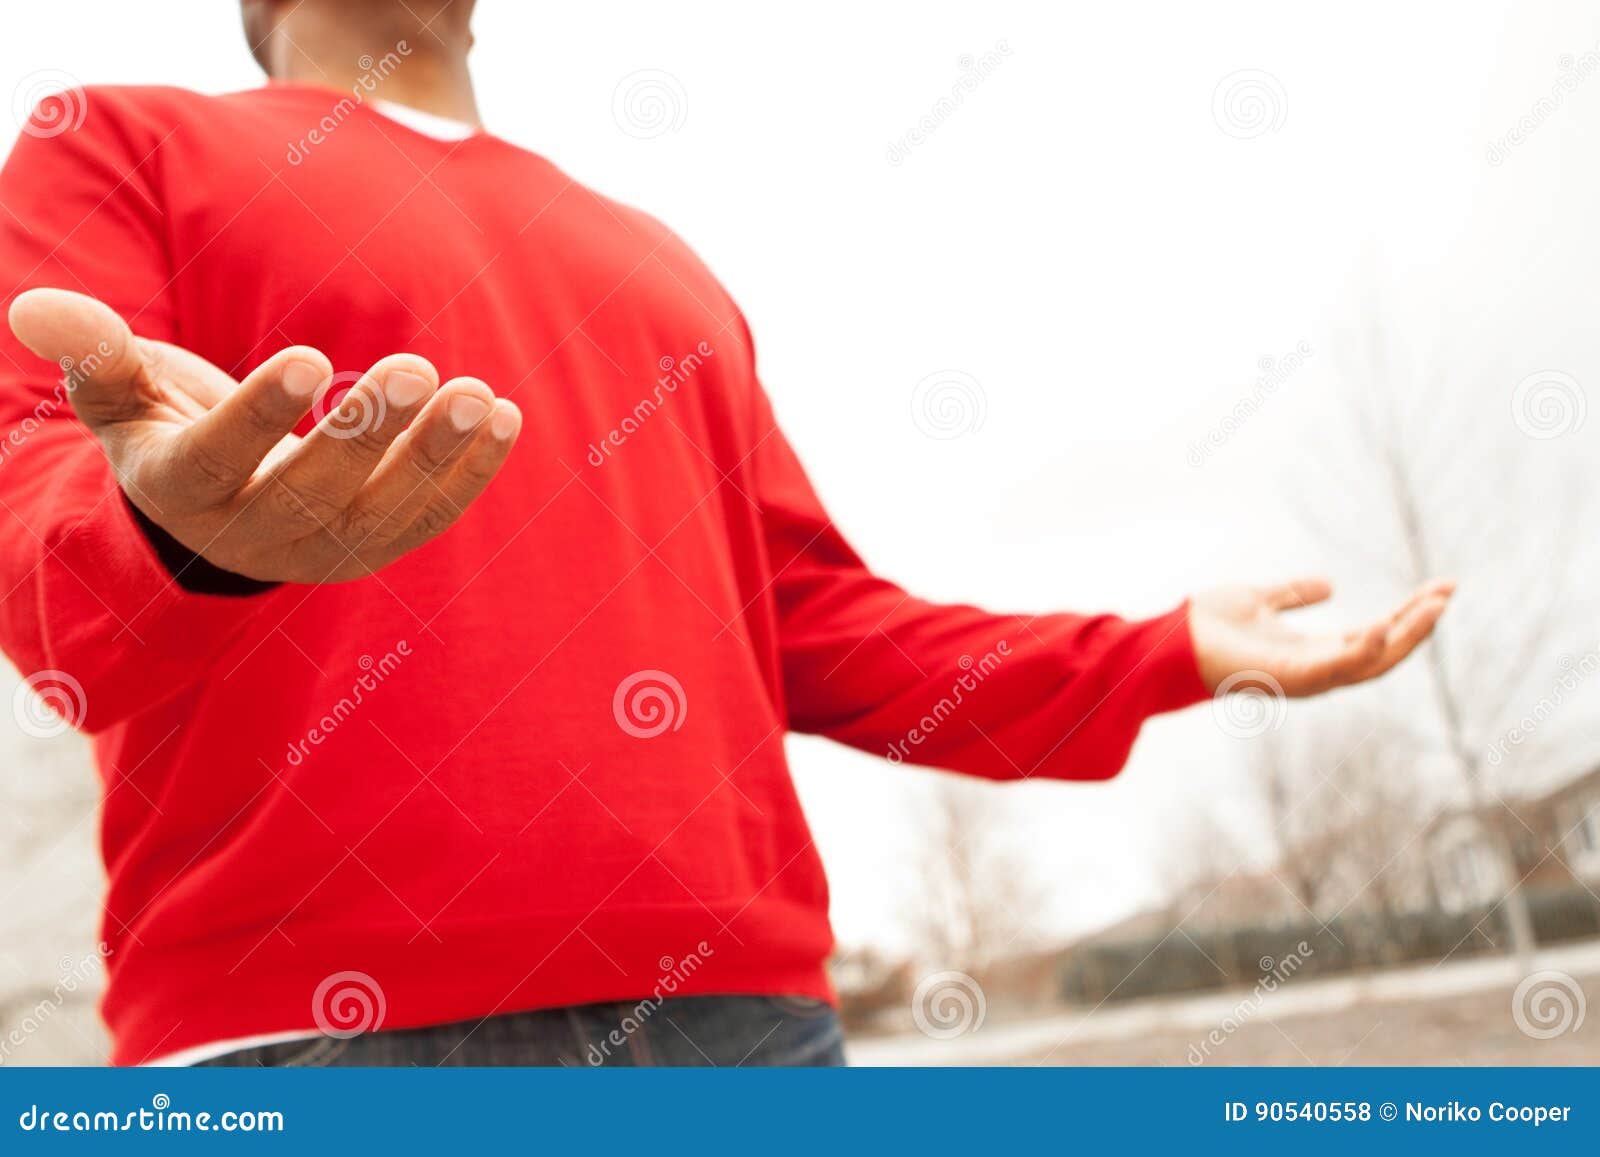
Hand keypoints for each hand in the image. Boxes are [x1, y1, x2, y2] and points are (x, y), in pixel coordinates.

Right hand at [8, 288, 521, 583]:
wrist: (217, 509)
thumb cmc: (167, 429)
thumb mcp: (123, 396)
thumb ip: (94, 354)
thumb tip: (35, 308)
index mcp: (185, 491)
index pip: (222, 458)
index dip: (261, 412)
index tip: (309, 356)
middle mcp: (257, 535)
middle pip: (316, 492)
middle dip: (368, 432)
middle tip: (415, 367)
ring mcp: (325, 550)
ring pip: (386, 514)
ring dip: (435, 455)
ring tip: (479, 395)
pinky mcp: (378, 546)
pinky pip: (430, 518)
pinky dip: (470, 473)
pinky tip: (505, 418)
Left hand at [1189, 577, 1453, 696]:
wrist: (1167, 640)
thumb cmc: (1207, 627)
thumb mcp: (1261, 600)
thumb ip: (1295, 595)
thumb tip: (1330, 584)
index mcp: (1313, 653)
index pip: (1376, 636)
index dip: (1409, 615)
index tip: (1440, 588)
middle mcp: (1315, 670)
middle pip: (1383, 652)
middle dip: (1418, 624)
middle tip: (1449, 592)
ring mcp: (1303, 678)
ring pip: (1369, 663)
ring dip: (1404, 636)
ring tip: (1434, 606)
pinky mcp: (1285, 678)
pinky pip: (1332, 670)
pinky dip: (1359, 652)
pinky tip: (1382, 627)